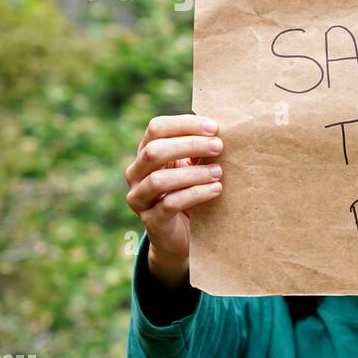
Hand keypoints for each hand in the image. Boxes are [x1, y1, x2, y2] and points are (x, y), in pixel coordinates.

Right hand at [124, 114, 225, 286]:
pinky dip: (195, 194)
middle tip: (219, 147)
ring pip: (159, 180)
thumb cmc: (192, 190)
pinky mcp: (150, 220)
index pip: (157, 128)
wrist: (183, 234)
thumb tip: (222, 130)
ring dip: (193, 173)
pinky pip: (170, 204)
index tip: (214, 127)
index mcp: (146, 152)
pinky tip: (216, 189)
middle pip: (154, 151)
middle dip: (190, 145)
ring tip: (219, 172)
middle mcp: (136, 173)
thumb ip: (200, 149)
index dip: (185, 124)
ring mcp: (139, 198)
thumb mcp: (194, 166)